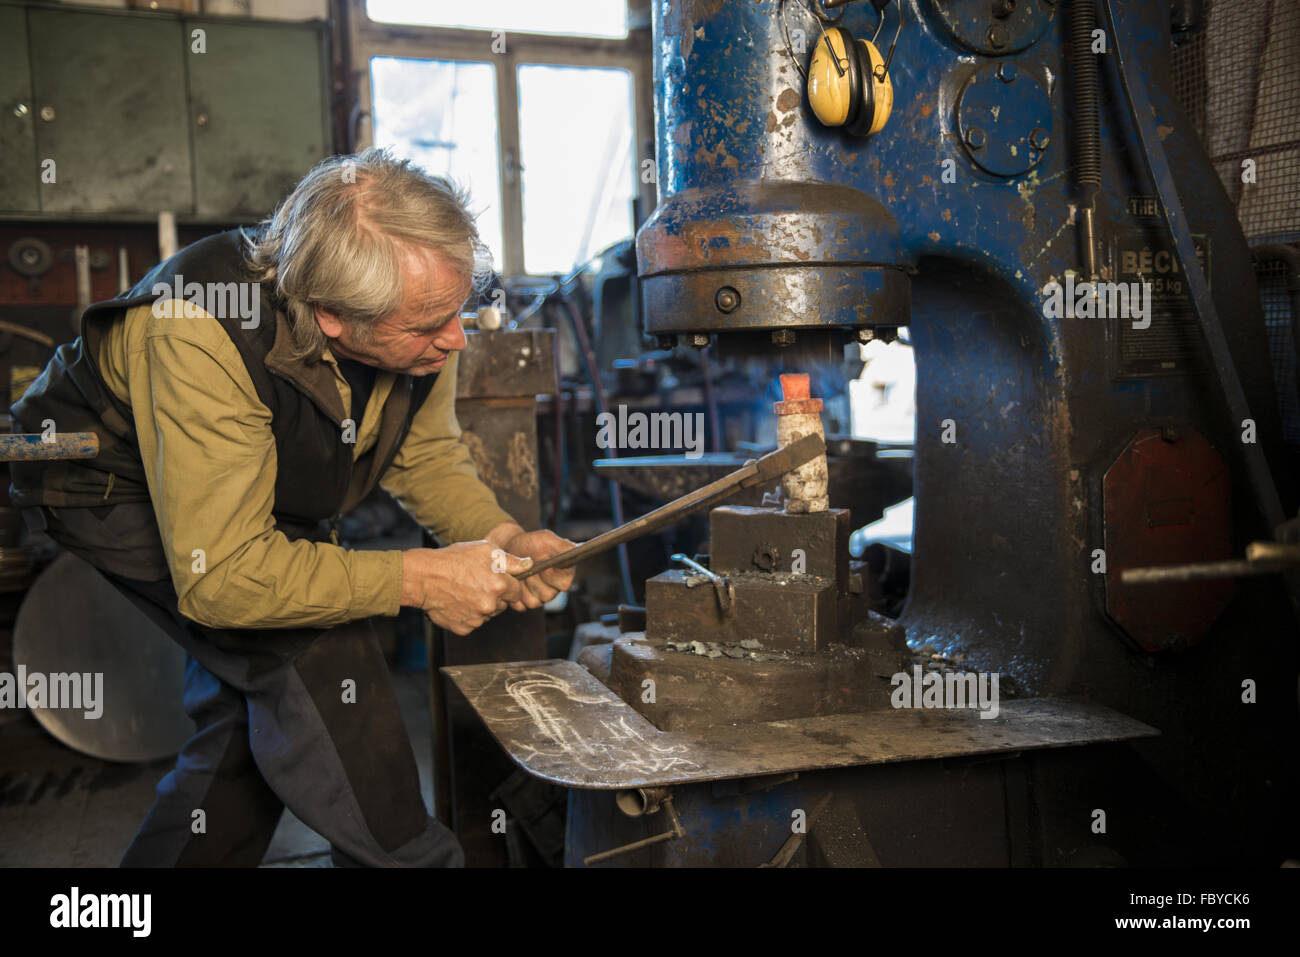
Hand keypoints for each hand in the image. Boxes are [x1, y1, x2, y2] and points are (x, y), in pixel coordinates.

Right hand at [400, 541, 531, 634]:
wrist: (423, 578)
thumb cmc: (453, 559)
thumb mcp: (484, 550)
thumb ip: (511, 560)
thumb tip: (529, 564)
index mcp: (499, 585)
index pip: (517, 591)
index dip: (508, 585)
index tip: (497, 580)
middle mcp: (491, 605)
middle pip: (503, 605)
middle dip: (495, 596)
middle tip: (477, 583)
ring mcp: (477, 619)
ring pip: (488, 614)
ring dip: (482, 606)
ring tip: (465, 591)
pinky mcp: (464, 628)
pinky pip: (473, 623)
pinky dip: (468, 615)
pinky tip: (458, 602)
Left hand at [485, 523, 577, 611]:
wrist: (510, 548)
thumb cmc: (531, 543)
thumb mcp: (547, 539)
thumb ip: (562, 545)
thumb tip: (574, 549)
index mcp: (563, 575)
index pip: (564, 584)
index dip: (553, 576)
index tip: (545, 565)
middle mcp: (552, 589)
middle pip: (548, 595)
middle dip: (535, 580)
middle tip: (528, 566)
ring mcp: (538, 598)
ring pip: (534, 601)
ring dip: (524, 585)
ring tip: (520, 571)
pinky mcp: (523, 603)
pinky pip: (520, 605)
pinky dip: (514, 592)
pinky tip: (514, 579)